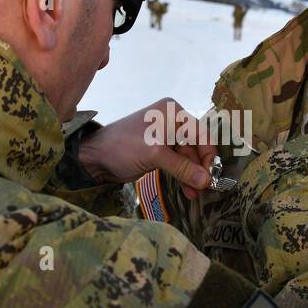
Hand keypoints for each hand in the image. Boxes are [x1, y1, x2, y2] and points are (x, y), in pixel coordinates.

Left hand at [76, 98, 218, 199]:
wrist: (95, 157)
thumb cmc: (124, 146)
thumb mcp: (155, 154)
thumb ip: (182, 167)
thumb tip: (206, 181)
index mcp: (173, 112)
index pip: (200, 133)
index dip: (208, 155)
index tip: (211, 175)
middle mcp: (172, 122)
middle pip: (195, 147)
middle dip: (199, 169)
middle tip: (204, 190)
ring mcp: (166, 138)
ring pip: (187, 158)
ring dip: (192, 176)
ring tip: (195, 195)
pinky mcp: (159, 153)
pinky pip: (178, 164)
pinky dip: (182, 177)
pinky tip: (187, 191)